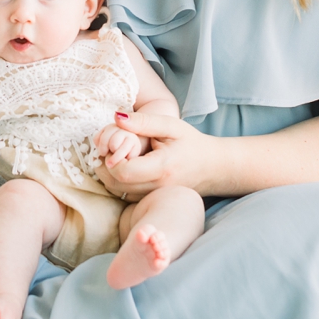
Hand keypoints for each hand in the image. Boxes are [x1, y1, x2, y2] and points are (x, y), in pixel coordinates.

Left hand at [95, 112, 216, 201]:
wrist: (213, 167)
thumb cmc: (192, 143)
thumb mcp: (171, 126)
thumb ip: (144, 122)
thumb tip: (116, 118)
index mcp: (162, 168)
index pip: (123, 170)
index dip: (110, 157)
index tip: (112, 143)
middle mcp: (157, 187)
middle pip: (116, 183)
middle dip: (105, 165)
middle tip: (108, 148)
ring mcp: (155, 197)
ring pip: (118, 191)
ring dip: (109, 174)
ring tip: (116, 155)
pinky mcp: (152, 201)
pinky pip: (125, 195)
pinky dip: (118, 182)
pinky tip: (124, 166)